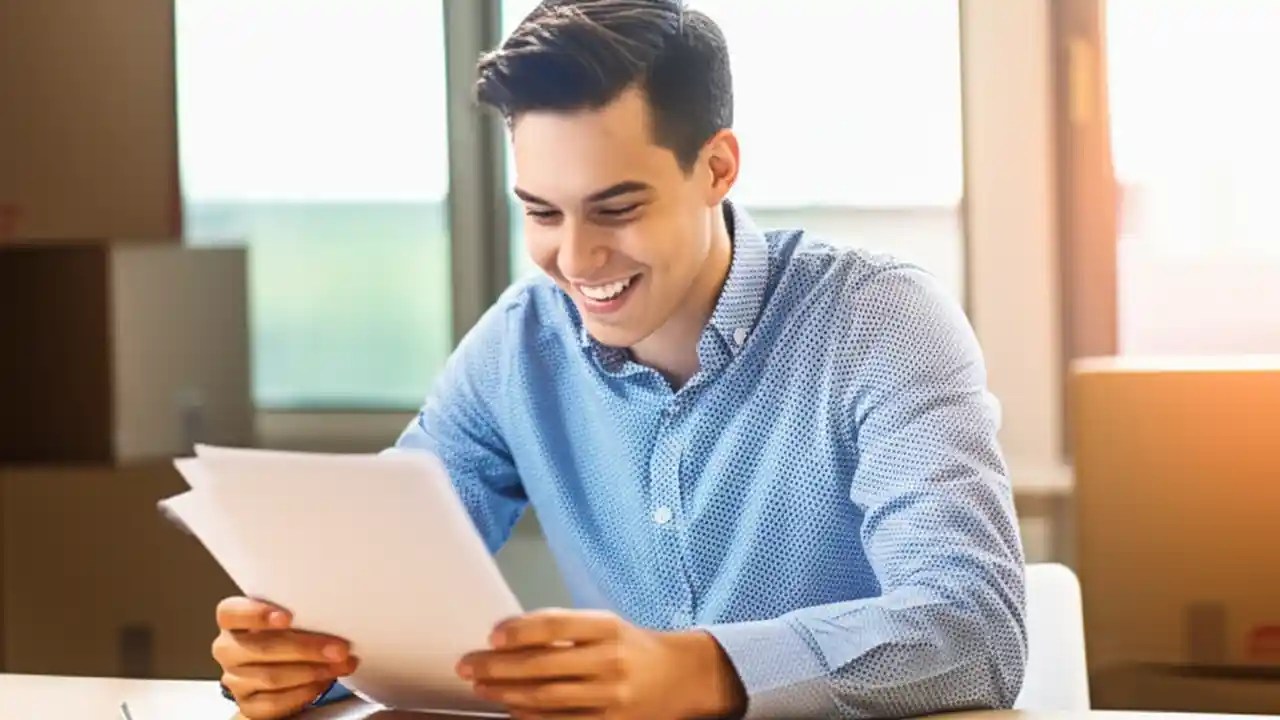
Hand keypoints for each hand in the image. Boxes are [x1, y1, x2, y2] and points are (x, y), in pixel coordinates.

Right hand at [212, 597, 358, 719]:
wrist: (282, 669)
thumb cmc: (288, 634)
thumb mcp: (291, 617)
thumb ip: (300, 614)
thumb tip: (332, 617)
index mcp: (232, 621)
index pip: (231, 613)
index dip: (257, 614)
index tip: (287, 617)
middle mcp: (227, 649)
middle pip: (261, 648)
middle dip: (305, 648)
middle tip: (338, 648)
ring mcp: (234, 679)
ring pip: (270, 677)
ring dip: (312, 671)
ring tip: (339, 665)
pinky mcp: (248, 704)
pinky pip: (274, 702)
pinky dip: (303, 692)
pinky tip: (322, 682)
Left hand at [456, 609, 745, 719]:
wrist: (680, 678)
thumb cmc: (632, 646)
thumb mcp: (606, 626)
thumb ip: (564, 630)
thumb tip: (509, 637)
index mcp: (608, 627)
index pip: (555, 624)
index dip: (520, 630)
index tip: (492, 635)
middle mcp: (610, 660)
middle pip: (543, 665)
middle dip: (498, 666)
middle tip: (468, 664)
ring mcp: (610, 696)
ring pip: (547, 698)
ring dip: (507, 693)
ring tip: (481, 686)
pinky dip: (531, 717)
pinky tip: (511, 709)